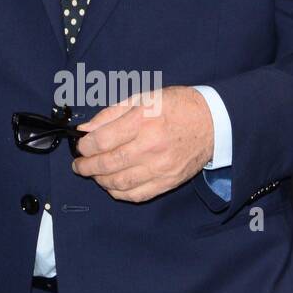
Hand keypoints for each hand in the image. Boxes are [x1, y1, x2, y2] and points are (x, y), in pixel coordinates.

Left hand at [72, 86, 214, 202]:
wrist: (213, 123)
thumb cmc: (177, 107)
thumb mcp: (143, 98)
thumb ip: (111, 114)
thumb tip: (86, 130)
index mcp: (144, 120)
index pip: (103, 140)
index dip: (85, 146)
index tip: (80, 146)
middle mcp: (151, 146)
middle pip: (108, 163)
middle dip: (86, 166)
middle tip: (79, 164)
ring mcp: (160, 167)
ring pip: (119, 182)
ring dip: (100, 180)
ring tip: (93, 174)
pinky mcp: (168, 182)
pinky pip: (136, 195)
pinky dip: (119, 193)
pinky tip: (112, 185)